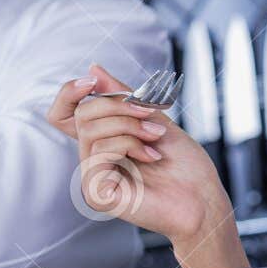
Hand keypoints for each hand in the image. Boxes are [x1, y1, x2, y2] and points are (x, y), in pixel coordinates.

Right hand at [47, 64, 237, 257]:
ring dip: (130, 126)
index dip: (68, 93)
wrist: (203, 198)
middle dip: (120, 106)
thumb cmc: (184, 164)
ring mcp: (93, 177)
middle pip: (82, 113)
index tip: (91, 81)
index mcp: (103, 141)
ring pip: (91, 130)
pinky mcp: (97, 193)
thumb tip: (93, 69)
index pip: (63, 114)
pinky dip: (128, 145)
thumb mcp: (152, 117)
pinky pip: (100, 151)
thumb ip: (123, 96)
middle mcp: (93, 159)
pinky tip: (152, 157)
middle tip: (151, 116)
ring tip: (156, 138)